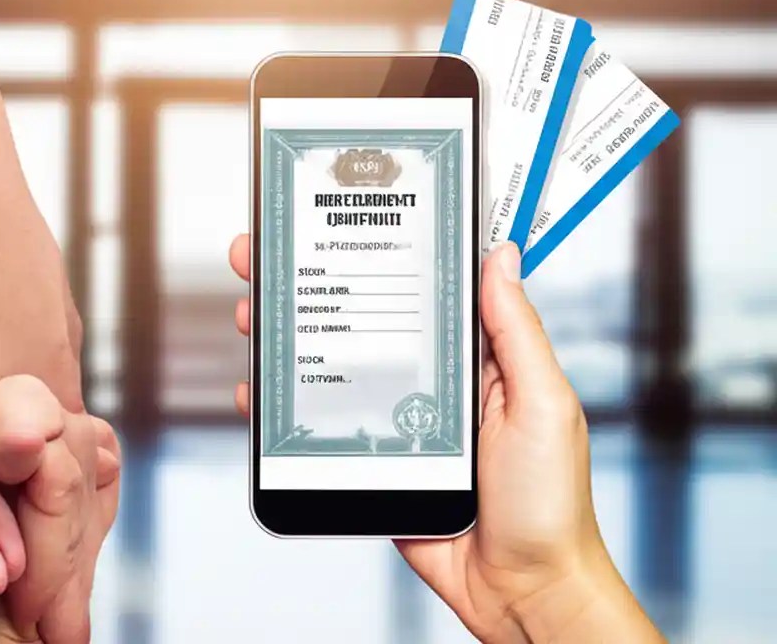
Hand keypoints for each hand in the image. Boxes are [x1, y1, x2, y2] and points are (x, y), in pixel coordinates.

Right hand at [228, 235, 662, 642]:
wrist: (521, 590)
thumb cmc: (549, 503)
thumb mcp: (542, 403)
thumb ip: (516, 331)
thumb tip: (500, 254)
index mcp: (474, 357)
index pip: (420, 285)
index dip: (380, 246)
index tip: (342, 211)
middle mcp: (428, 380)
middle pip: (359, 317)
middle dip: (308, 280)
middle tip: (266, 252)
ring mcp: (394, 419)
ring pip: (331, 365)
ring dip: (286, 334)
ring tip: (253, 312)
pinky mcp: (369, 459)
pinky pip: (319, 425)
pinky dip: (282, 408)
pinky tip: (260, 392)